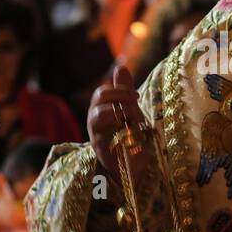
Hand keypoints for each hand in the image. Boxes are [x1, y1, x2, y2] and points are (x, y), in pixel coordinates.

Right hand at [88, 65, 147, 187]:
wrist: (131, 165)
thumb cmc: (128, 134)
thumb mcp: (129, 109)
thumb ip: (124, 90)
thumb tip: (121, 66)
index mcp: (100, 109)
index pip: (102, 92)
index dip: (119, 89)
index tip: (136, 95)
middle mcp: (94, 121)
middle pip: (97, 100)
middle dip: (118, 96)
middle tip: (135, 101)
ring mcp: (96, 136)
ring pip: (96, 116)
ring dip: (118, 112)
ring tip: (134, 116)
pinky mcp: (102, 150)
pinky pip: (105, 136)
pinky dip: (121, 132)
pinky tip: (133, 132)